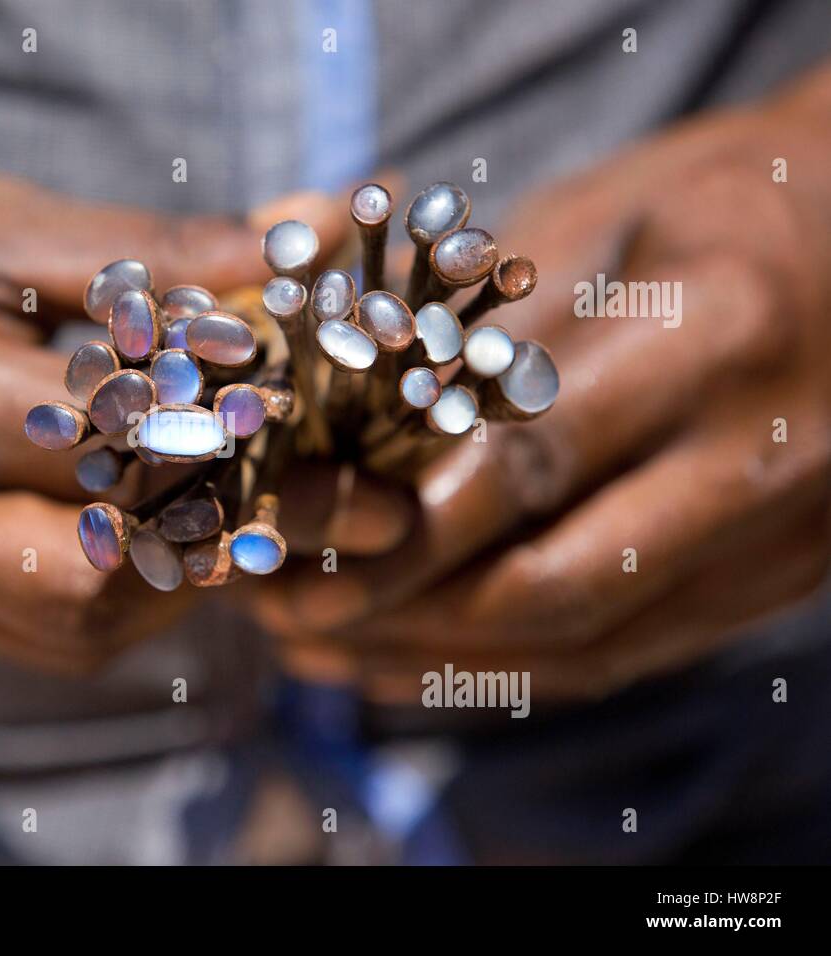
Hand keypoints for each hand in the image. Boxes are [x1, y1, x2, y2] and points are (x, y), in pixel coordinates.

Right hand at [0, 49, 362, 671]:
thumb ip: (154, 249)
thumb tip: (310, 236)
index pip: (102, 443)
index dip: (225, 434)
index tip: (314, 421)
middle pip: (86, 580)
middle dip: (211, 537)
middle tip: (293, 486)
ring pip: (63, 630)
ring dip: (169, 576)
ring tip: (219, 500)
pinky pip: (16, 631)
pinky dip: (107, 593)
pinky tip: (141, 526)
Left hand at [256, 63, 830, 700]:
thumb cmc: (719, 200)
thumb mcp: (595, 221)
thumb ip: (484, 333)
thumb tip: (348, 432)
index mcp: (709, 339)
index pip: (526, 469)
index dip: (397, 534)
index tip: (292, 554)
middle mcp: (759, 459)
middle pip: (553, 587)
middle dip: (399, 616)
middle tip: (285, 614)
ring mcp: (783, 536)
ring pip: (585, 644)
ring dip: (438, 660)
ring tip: (323, 652)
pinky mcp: (779, 577)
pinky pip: (628, 652)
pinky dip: (510, 669)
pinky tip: (416, 662)